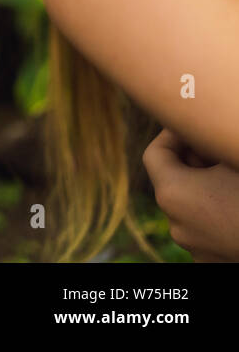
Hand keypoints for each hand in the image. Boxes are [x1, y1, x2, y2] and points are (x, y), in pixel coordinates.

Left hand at [143, 128, 238, 261]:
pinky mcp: (208, 259)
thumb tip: (203, 127)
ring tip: (229, 177)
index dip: (172, 135)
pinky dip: (214, 212)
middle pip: (172, 180)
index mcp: (172, 192)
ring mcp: (192, 244)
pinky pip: (204, 227)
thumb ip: (210, 141)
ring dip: (205, 187)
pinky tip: (234, 203)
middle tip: (216, 150)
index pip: (154, 153)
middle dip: (192, 161)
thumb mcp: (231, 156)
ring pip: (189, 204)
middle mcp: (174, 221)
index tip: (192, 128)